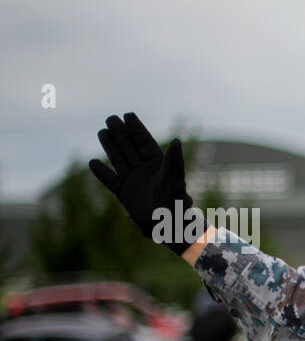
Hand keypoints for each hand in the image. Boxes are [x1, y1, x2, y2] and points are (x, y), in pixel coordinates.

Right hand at [89, 113, 194, 255]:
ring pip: (119, 160)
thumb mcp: (174, 179)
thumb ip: (174, 160)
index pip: (145, 142)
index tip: (128, 114)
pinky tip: (92, 163)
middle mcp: (145, 172)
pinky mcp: (126, 196)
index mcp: (158, 165)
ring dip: (110, 147)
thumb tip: (176, 141)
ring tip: (101, 132)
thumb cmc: (176, 203)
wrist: (169, 226)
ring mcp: (135, 183)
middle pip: (130, 148)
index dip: (137, 128)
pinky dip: (102, 173)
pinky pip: (111, 181)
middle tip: (110, 118)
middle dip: (121, 133)